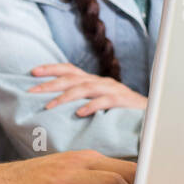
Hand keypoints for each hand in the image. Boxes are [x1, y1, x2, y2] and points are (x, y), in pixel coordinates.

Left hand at [28, 63, 146, 113]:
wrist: (152, 115)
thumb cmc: (119, 111)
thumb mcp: (98, 102)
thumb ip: (80, 101)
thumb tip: (54, 106)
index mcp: (93, 81)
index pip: (69, 69)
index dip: (51, 68)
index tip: (32, 72)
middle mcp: (100, 81)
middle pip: (71, 78)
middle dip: (50, 83)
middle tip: (32, 91)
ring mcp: (111, 89)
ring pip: (84, 88)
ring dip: (65, 97)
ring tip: (49, 106)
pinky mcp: (122, 101)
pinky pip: (105, 102)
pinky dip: (91, 106)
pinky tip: (79, 113)